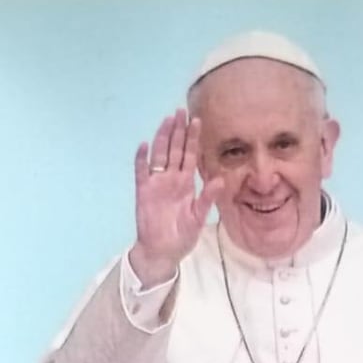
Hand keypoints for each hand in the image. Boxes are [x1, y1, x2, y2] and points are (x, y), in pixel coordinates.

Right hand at [130, 110, 224, 285]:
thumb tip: (220, 180)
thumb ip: (207, 198)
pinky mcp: (143, 192)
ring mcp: (156, 184)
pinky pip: (141, 172)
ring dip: (162, 138)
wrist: (163, 252)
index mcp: (185, 183)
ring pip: (159, 155)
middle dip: (177, 130)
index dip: (192, 138)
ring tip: (166, 121)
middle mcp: (171, 179)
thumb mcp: (198, 218)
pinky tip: (144, 146)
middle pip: (174, 149)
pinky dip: (142, 159)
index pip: (189, 155)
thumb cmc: (182, 236)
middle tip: (180, 111)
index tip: (196, 120)